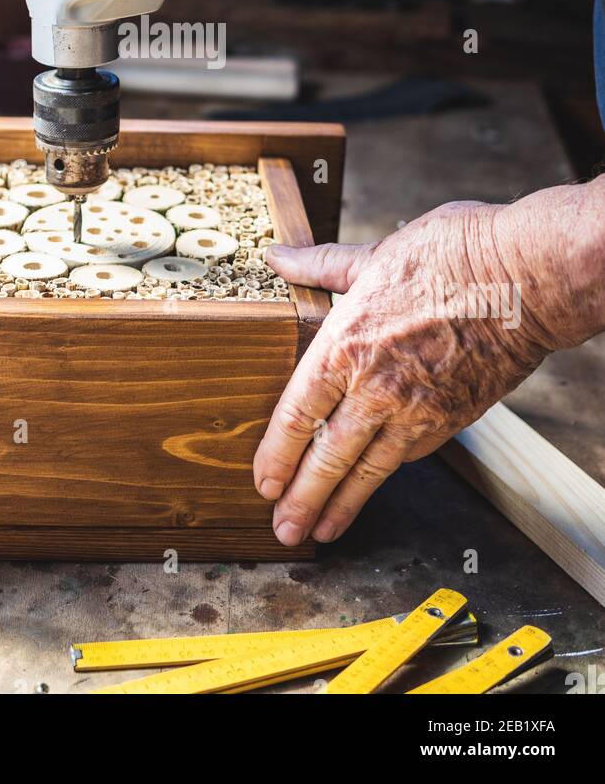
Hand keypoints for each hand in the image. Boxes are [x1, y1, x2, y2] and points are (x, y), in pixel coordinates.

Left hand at [253, 200, 561, 546]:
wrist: (524, 278)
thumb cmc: (451, 255)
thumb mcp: (373, 256)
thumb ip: (319, 265)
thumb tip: (275, 255)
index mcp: (344, 343)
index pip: (297, 414)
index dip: (276, 454)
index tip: (263, 481)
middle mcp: (374, 386)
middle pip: (326, 456)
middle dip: (301, 499)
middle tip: (284, 530)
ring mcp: (415, 409)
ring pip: (367, 470)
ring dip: (339, 505)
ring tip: (319, 532)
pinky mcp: (449, 419)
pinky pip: (407, 456)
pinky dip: (382, 476)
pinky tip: (368, 486)